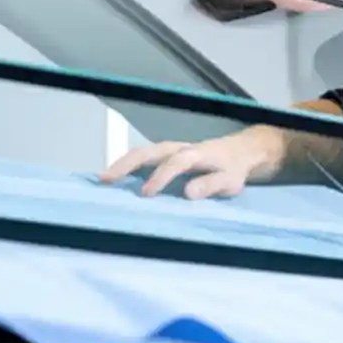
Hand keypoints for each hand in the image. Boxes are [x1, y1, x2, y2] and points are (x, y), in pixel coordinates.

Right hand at [98, 133, 272, 199]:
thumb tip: (187, 193)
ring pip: (142, 152)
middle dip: (126, 164)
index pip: (175, 163)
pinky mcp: (166, 154)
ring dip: (122, 163)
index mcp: (196, 154)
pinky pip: (143, 157)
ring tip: (103, 178)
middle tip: (106, 180)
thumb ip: (210, 185)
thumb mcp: (230, 181)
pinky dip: (127, 164)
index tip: (145, 194)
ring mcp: (170, 149)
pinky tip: (114, 177)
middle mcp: (179, 148)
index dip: (159, 178)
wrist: (238, 151)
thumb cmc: (233, 169)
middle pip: (149, 152)